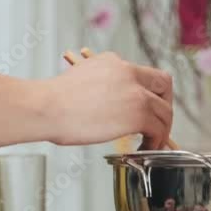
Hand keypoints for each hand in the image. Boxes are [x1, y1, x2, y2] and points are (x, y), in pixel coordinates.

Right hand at [45, 52, 172, 149]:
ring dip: (162, 128)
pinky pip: (158, 128)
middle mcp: (128, 72)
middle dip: (165, 106)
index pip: (144, 73)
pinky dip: (157, 141)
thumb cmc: (53, 102)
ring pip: (164, 110)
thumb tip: (110, 104)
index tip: (148, 107)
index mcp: (114, 62)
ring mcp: (135, 92)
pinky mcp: (137, 113)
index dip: (151, 92)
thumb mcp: (81, 78)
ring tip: (152, 142)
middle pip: (164, 84)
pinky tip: (145, 148)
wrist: (46, 107)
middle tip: (157, 123)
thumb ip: (102, 85)